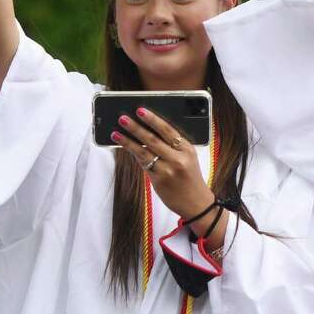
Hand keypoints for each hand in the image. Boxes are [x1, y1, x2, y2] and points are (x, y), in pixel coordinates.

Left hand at [113, 108, 217, 231]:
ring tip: (116, 133)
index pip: (168, 130)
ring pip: (144, 151)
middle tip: (123, 118)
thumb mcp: (189, 159)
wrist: (197, 203)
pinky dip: (133, 154)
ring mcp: (168, 170)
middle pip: (153, 139)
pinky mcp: (159, 180)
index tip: (140, 110)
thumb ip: (173, 147)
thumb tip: (148, 132)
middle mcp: (178, 158)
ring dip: (128, 141)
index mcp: (187, 149)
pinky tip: (125, 147)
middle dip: (136, 127)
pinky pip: (143, 164)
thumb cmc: (191, 178)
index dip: (153, 119)